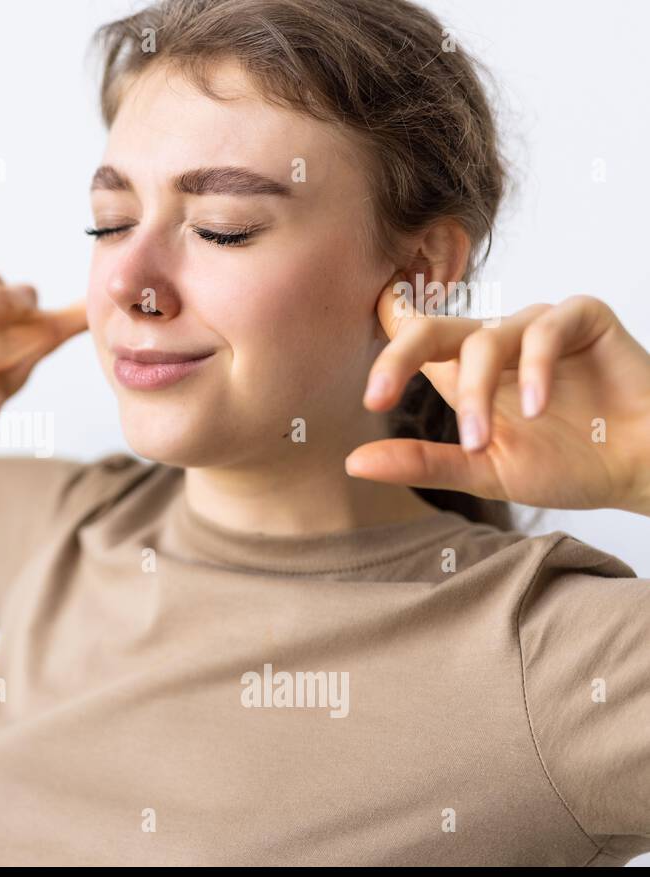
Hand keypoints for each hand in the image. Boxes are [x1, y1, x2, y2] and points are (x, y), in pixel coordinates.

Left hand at [344, 280, 649, 514]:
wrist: (642, 466)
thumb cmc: (569, 463)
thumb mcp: (484, 470)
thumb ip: (423, 462)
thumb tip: (353, 462)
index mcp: (465, 373)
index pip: (412, 337)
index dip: (379, 337)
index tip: (345, 359)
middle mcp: (495, 342)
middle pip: (432, 329)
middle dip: (398, 358)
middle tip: (375, 395)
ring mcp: (538, 326)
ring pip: (486, 339)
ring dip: (477, 393)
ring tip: (484, 440)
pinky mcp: (583, 317)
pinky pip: (545, 328)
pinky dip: (533, 368)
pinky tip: (534, 408)